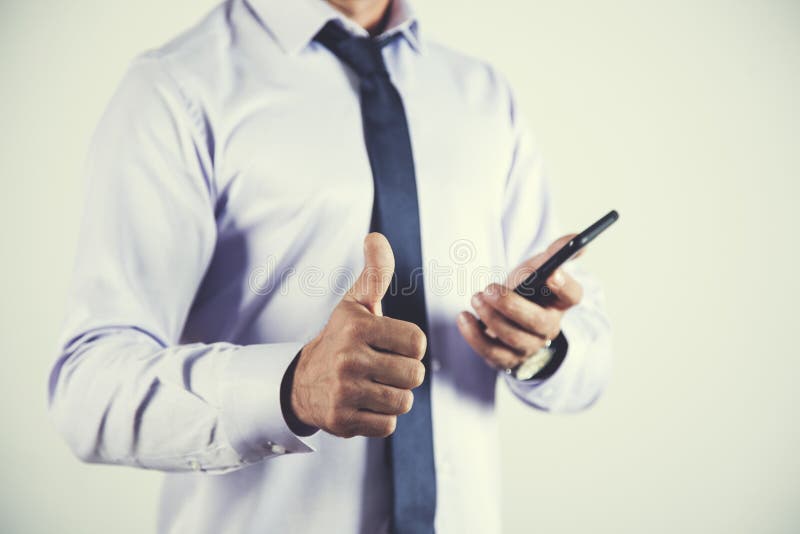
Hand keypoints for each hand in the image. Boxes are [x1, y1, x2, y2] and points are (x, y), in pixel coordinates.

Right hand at [291, 233, 426, 437]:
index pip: (417, 343)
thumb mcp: (356, 303)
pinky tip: (363, 404)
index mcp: (358, 327)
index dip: (409, 346)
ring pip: (403, 401)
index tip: (389, 345)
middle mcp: (348, 358)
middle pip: (414, 375)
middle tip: (382, 368)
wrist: (302, 380)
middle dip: (404, 373)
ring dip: (393, 396)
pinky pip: (387, 424)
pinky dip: (380, 418)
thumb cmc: (342, 338)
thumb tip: (376, 236)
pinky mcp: (341, 420)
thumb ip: (375, 272)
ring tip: (373, 386)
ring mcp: (343, 391)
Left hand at [457, 234, 583, 370]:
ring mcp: (530, 346)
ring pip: (513, 338)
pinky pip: (493, 353)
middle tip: (489, 289)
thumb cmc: (526, 289)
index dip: (564, 286)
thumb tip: (575, 238)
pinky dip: (475, 336)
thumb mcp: (537, 268)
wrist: (507, 315)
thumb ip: (554, 253)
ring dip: (491, 318)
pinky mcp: (508, 359)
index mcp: (560, 302)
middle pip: (539, 322)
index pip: (572, 296)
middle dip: (512, 305)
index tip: (552, 273)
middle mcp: (549, 327)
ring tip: (476, 298)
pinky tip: (464, 318)